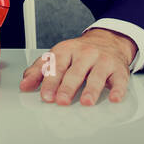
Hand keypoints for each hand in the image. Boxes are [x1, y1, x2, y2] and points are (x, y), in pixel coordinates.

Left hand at [20, 29, 136, 105]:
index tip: (45, 96)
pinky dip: (117, 89)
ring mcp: (103, 60)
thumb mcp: (57, 56)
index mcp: (67, 50)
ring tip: (85, 102)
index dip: (50, 81)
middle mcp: (85, 54)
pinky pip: (119, 80)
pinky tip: (114, 98)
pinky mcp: (119, 69)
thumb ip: (39, 70)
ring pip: (97, 75)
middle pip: (75, 71)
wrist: (108, 41)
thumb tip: (24, 85)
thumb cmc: (79, 53)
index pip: (57, 66)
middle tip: (62, 101)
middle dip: (68, 87)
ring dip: (91, 89)